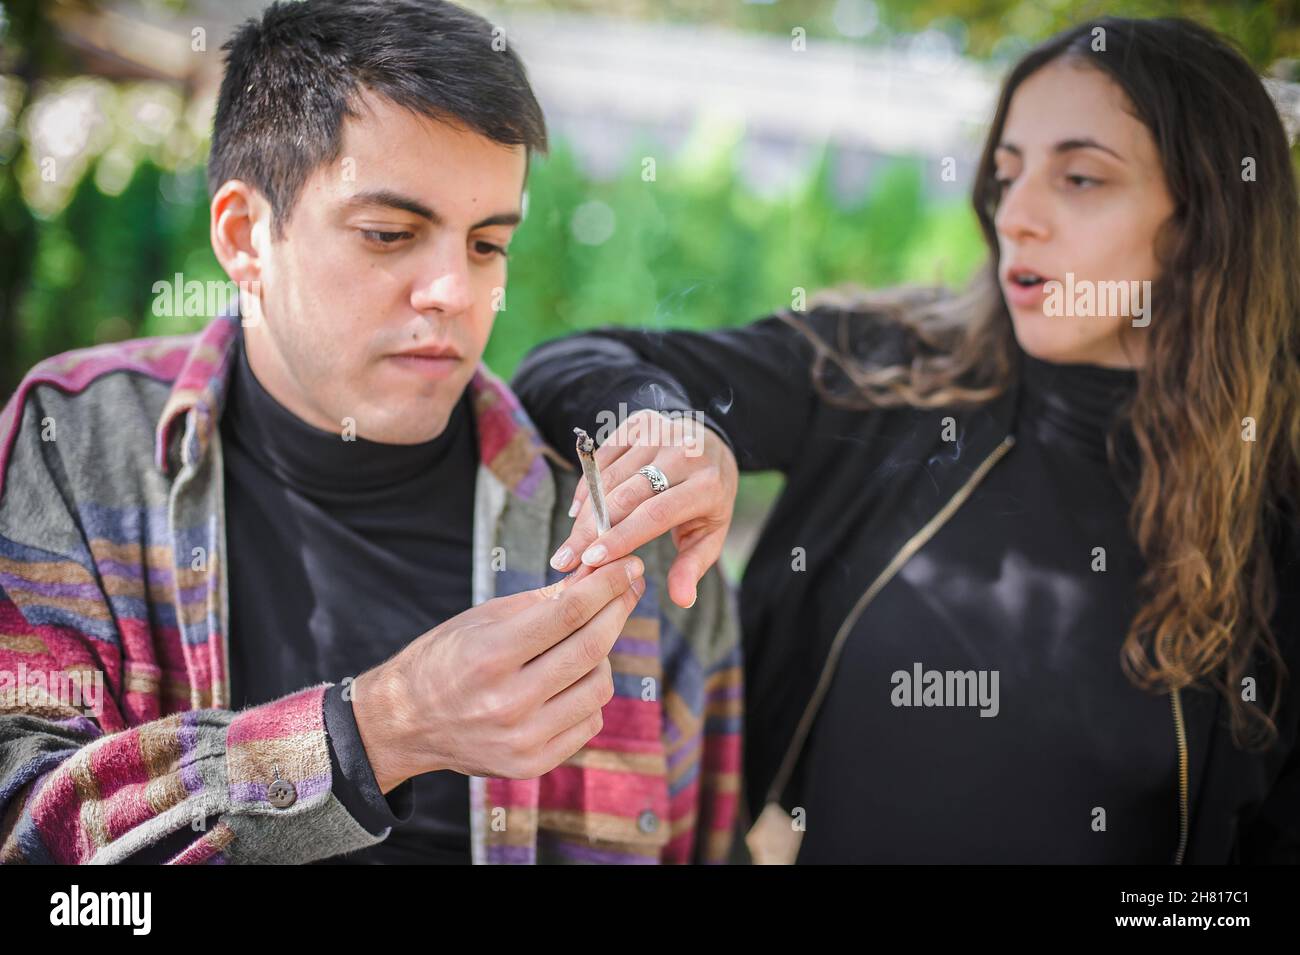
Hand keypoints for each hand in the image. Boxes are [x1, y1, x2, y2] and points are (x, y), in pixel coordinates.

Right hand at [352, 556, 644, 790]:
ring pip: (599, 686)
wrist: (406, 723)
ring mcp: (523, 739)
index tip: (628, 567)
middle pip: (592, 648)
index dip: (606, 585)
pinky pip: (589, 720)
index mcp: (491, 656)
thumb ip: (546, 600)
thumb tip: (599, 574)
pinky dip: (588, 694)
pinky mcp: (533, 764)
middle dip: (617, 610)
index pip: (569, 613)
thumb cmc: (447, 658)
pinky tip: (566, 683)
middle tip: (626, 589)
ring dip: (601, 657)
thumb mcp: (486, 619)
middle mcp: (508, 702)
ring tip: (578, 645)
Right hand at [548, 409, 737, 608]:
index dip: (621, 537)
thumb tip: (681, 600)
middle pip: (627, 495)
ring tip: (567, 545)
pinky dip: (587, 485)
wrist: (712, 443)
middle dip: (591, 530)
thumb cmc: (709, 498)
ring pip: (610, 476)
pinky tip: (576, 513)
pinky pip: (604, 455)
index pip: (656, 513)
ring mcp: (660, 432)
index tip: (591, 561)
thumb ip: (694, 565)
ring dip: (584, 512)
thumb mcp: (711, 532)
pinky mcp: (639, 422)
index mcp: (706, 484)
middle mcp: (683, 453)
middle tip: (565, 560)